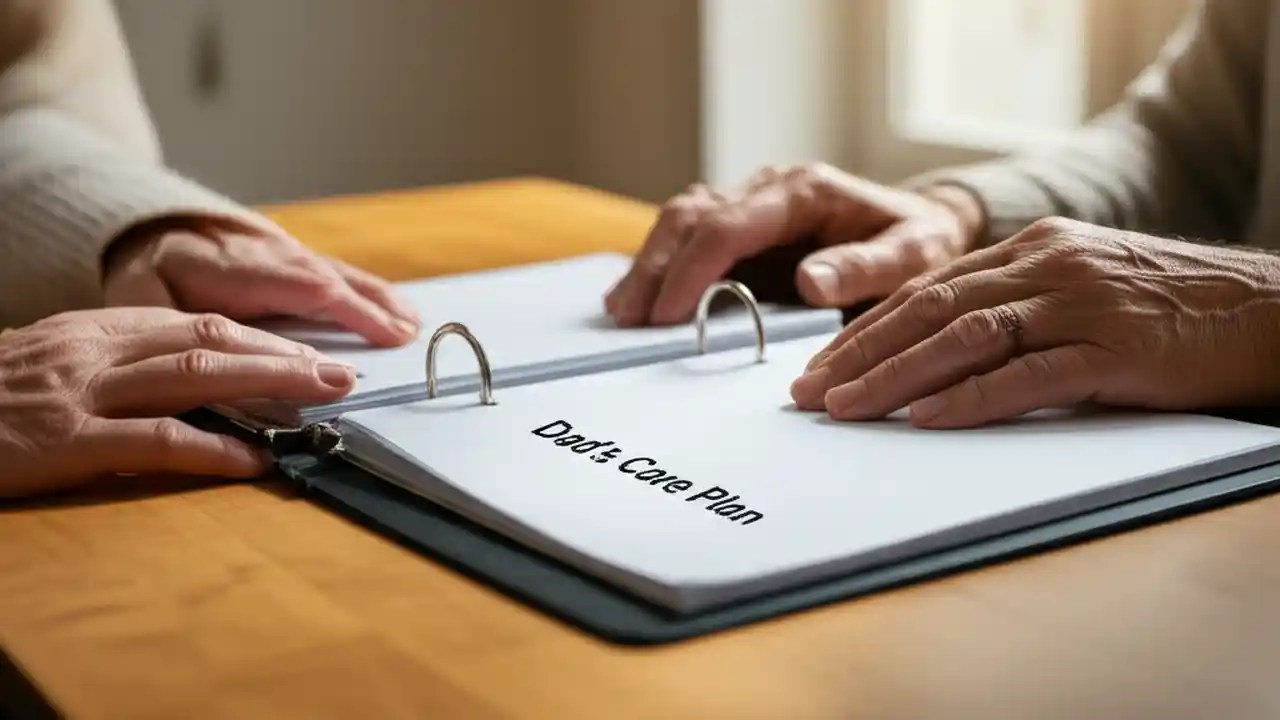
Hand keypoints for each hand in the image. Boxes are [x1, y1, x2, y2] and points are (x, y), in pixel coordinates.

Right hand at [0, 308, 357, 497]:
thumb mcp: (49, 366)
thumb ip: (114, 367)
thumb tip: (191, 381)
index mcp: (94, 331)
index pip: (195, 323)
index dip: (261, 337)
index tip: (309, 351)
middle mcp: (94, 350)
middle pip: (210, 340)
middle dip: (284, 355)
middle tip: (341, 373)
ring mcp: (79, 393)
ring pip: (195, 376)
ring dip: (268, 385)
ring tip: (321, 399)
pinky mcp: (63, 440)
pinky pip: (153, 440)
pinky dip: (210, 449)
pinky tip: (252, 460)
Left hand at [103, 217, 420, 346]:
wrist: (152, 229)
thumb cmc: (146, 274)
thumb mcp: (139, 297)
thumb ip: (176, 323)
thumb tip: (220, 354)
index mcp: (232, 265)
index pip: (299, 284)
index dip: (341, 308)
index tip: (375, 332)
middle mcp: (268, 253)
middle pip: (328, 278)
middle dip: (369, 308)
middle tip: (405, 338)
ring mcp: (285, 252)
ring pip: (339, 272)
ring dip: (379, 300)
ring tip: (412, 327)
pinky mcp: (295, 257)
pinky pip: (339, 273)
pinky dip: (372, 292)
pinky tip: (398, 311)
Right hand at [604, 163, 984, 325]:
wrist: (923, 222)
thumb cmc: (919, 241)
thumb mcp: (913, 256)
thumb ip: (865, 268)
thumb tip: (809, 282)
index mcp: (804, 191)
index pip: (729, 225)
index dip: (692, 269)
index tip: (669, 312)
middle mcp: (769, 187)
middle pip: (691, 216)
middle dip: (654, 266)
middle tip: (628, 316)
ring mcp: (750, 201)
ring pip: (681, 219)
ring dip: (648, 263)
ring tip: (623, 310)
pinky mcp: (742, 221)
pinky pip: (689, 232)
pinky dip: (660, 262)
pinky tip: (639, 294)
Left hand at [790, 217, 1279, 427]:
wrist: (1269, 310)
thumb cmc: (1168, 310)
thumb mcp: (1080, 289)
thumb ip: (1015, 308)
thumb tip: (936, 354)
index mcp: (1034, 250)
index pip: (928, 290)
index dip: (866, 329)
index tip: (819, 366)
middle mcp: (1048, 267)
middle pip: (931, 309)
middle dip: (860, 353)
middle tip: (809, 394)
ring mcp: (1081, 304)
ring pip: (966, 336)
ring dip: (896, 375)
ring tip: (844, 408)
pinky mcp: (1115, 349)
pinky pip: (1028, 375)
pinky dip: (970, 397)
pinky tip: (925, 417)